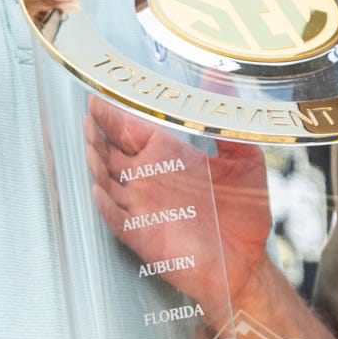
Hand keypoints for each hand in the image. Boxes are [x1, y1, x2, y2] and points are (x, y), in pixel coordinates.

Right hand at [85, 101, 273, 311]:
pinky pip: (116, 219)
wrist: (248, 262)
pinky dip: (106, 205)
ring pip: (107, 182)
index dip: (113, 115)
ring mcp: (143, 207)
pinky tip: (99, 191)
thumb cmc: (245, 213)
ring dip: (96, 165)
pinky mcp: (143, 235)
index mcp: (170, 157)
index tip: (97, 97)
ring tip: (91, 147)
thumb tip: (219, 76)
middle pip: (111, 153)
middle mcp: (151, 179)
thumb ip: (227, 122)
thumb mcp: (245, 159)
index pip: (132, 130)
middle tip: (89, 117)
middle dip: (97, 135)